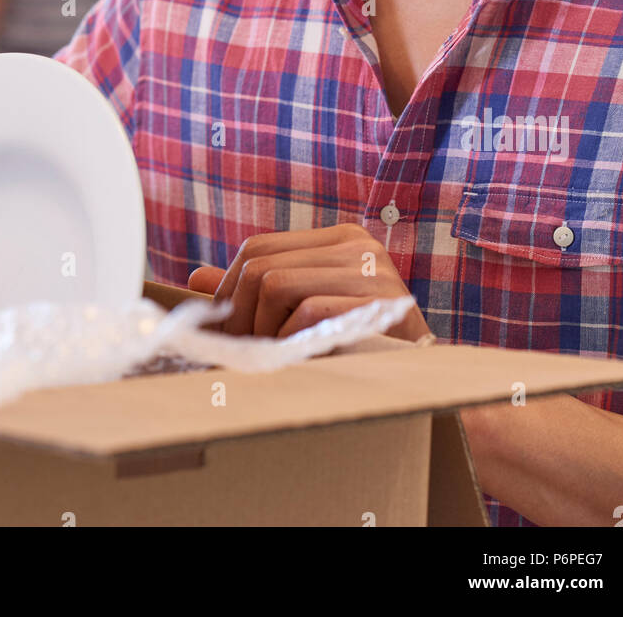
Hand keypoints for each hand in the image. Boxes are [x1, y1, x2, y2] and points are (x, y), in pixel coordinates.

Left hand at [187, 224, 428, 340]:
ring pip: (275, 284)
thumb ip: (259, 290)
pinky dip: (292, 341)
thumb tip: (196, 275)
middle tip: (238, 351)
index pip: (259, 247)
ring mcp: (372, 270)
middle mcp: (357, 245)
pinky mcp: (379, 302)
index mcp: (340, 240)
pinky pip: (306, 312)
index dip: (229, 288)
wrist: (426, 382)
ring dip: (263, 331)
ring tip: (275, 357)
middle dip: (237, 313)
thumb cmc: (362, 348)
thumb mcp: (307, 311)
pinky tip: (306, 359)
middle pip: (260, 264)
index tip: (224, 328)